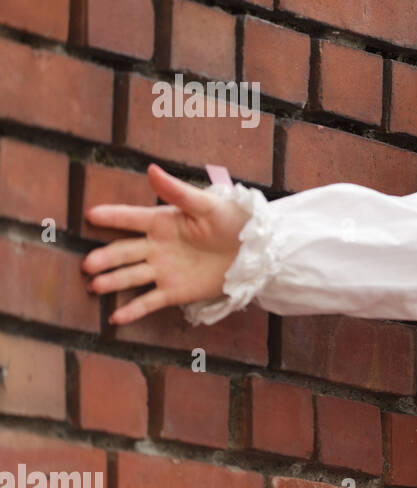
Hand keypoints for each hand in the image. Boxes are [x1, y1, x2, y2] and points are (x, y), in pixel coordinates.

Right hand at [82, 163, 252, 325]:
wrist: (256, 252)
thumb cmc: (233, 221)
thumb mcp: (206, 205)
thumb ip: (177, 191)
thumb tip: (151, 168)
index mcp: (163, 222)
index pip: (131, 219)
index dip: (112, 217)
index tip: (91, 215)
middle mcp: (157, 247)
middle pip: (124, 252)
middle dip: (105, 258)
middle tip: (88, 264)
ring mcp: (163, 270)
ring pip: (131, 276)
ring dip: (112, 281)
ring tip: (95, 286)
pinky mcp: (174, 291)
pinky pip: (149, 301)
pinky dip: (132, 310)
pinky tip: (114, 318)